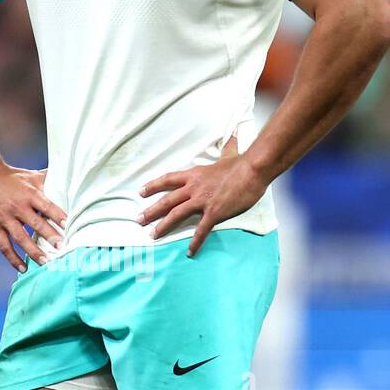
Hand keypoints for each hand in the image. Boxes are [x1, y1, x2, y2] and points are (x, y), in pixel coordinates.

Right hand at [0, 164, 65, 270]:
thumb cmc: (12, 177)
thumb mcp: (31, 176)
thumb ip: (50, 180)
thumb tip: (71, 179)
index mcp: (29, 194)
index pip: (47, 206)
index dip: (58, 216)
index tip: (69, 226)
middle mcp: (17, 206)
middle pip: (36, 223)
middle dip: (49, 236)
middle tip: (61, 248)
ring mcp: (4, 218)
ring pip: (20, 238)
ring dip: (33, 251)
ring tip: (46, 262)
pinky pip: (4, 246)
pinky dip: (13, 258)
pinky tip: (23, 268)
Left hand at [138, 141, 266, 256]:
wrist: (251, 171)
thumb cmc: (241, 164)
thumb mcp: (229, 155)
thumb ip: (227, 149)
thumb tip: (232, 137)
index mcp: (194, 175)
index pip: (168, 179)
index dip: (153, 186)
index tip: (141, 192)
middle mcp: (193, 188)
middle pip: (167, 200)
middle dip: (151, 211)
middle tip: (138, 220)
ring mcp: (202, 201)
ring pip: (176, 214)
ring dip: (163, 226)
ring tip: (152, 235)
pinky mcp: (214, 213)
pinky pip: (201, 230)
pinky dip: (195, 242)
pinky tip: (190, 252)